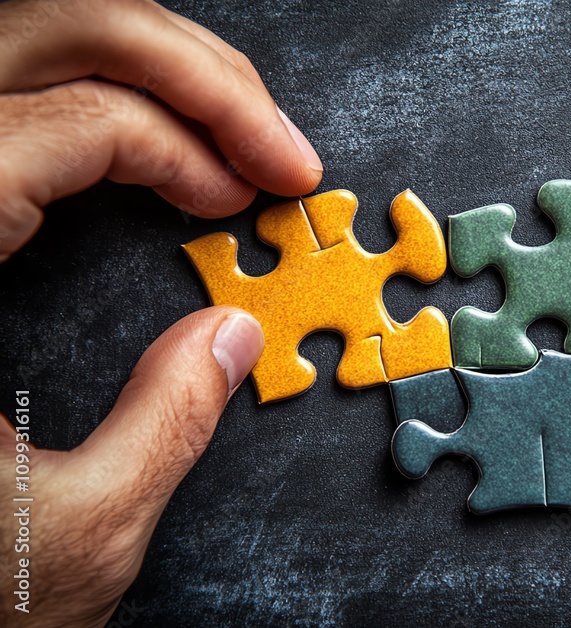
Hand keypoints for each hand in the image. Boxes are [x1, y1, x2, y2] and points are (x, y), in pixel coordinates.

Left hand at [0, 0, 314, 622]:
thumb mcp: (72, 536)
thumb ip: (168, 424)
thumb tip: (233, 336)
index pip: (59, 122)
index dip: (181, 142)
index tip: (252, 195)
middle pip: (36, 36)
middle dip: (179, 65)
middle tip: (268, 130)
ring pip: (24, 51)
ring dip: (146, 74)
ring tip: (231, 129)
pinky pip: (16, 119)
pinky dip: (104, 119)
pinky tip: (158, 159)